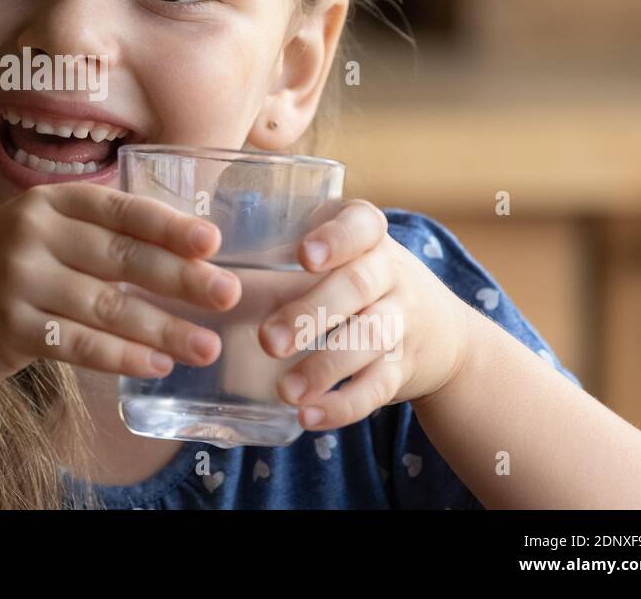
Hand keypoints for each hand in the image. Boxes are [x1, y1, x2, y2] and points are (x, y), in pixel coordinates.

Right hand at [0, 183, 242, 387]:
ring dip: (162, 329)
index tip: (214, 242)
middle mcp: (31, 233)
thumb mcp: (38, 235)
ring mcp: (17, 280)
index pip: (120, 209)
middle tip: (227, 295)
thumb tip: (185, 254)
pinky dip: (122, 357)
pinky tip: (156, 365)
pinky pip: (79, 344)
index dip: (169, 225)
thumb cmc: (1, 272)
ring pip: (106, 307)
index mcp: (47, 202)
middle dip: (181, 278)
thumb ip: (95, 236)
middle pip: (121, 257)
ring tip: (205, 346)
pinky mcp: (10, 326)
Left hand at [258, 199, 474, 430]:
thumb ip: (278, 260)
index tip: (304, 256)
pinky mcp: (405, 368)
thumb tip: (199, 278)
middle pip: (357, 287)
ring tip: (285, 390)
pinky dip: (344, 405)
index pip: (361, 224)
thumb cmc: (356, 283)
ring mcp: (403, 321)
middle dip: (311, 313)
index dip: (335, 239)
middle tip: (268, 340)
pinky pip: (377, 387)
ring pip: (369, 339)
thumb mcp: (336, 258)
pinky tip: (309, 415)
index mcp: (367, 236)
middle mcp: (391, 273)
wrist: (441, 332)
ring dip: (324, 367)